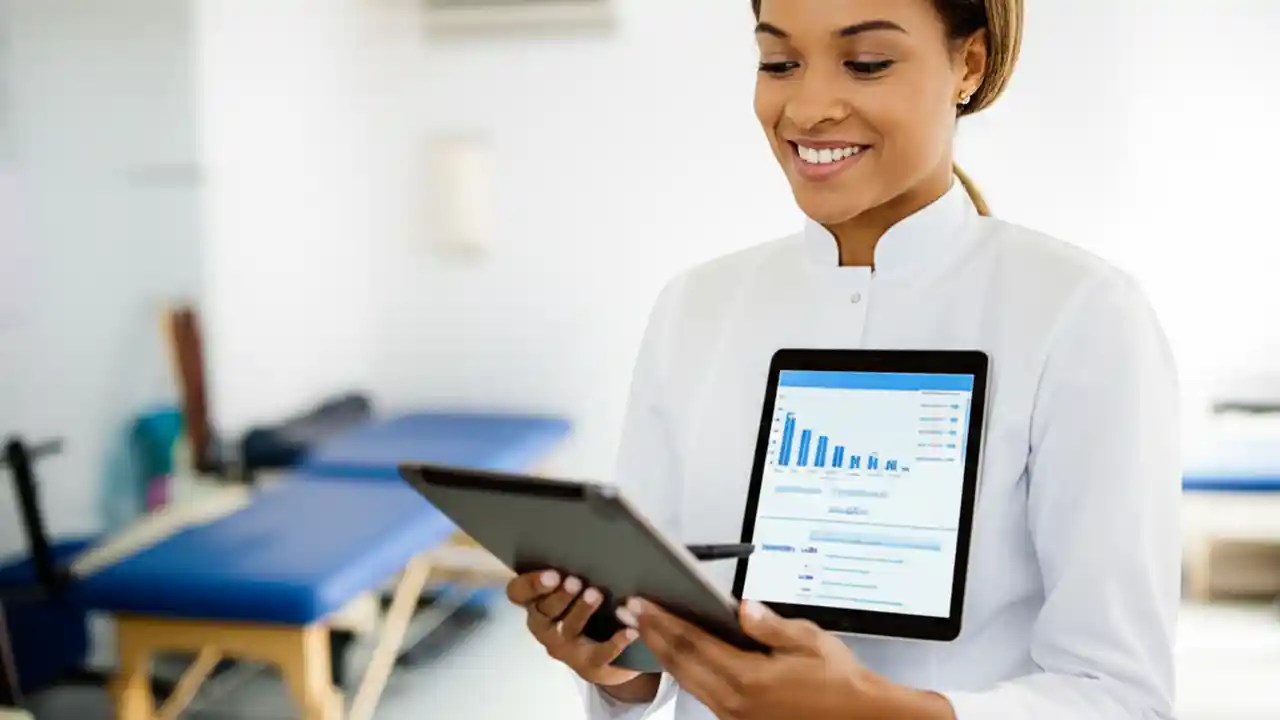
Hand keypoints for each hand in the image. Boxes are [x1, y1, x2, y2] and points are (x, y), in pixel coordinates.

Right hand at [505, 570, 642, 687]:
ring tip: (596, 594)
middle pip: (543, 611)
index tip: (552, 573)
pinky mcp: (588, 665)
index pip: (518, 593)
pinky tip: (630, 630)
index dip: (531, 584)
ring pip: (567, 630)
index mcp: (536, 603)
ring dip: (581, 611)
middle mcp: (544, 626)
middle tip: (574, 581)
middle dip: (559, 596)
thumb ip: (574, 570)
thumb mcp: (575, 590)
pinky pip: (599, 654)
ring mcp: (564, 647)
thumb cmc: (588, 610)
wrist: (608, 655)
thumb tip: (593, 538)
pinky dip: (615, 642)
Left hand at [623, 598, 954, 719]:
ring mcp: (735, 714)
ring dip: (663, 652)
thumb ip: (769, 625)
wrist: (860, 718)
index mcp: (748, 678)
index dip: (662, 620)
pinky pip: (701, 691)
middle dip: (652, 634)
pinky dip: (683, 670)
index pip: (692, 643)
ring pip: (687, 679)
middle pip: (680, 662)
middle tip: (629, 611)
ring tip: (644, 629)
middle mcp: (734, 701)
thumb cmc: (840, 684)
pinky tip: (677, 655)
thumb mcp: (809, 641)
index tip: (641, 604)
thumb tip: (743, 609)